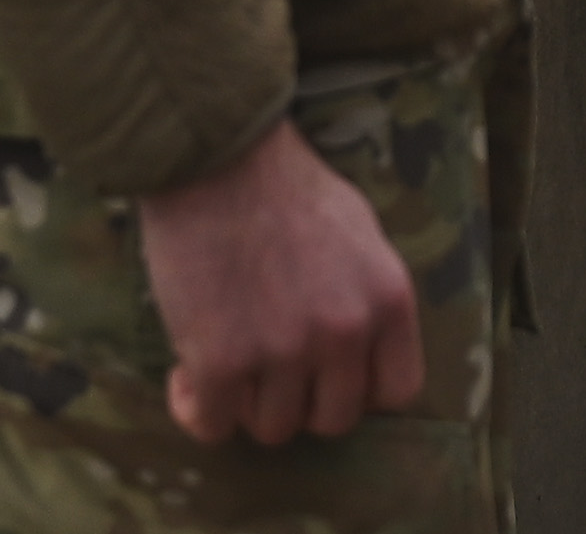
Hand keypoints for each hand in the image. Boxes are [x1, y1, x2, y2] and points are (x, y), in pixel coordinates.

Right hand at [140, 117, 424, 445]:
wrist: (217, 157)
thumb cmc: (285, 184)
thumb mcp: (360, 232)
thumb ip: (365, 295)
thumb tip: (359, 346)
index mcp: (388, 298)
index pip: (397, 391)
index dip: (359, 390)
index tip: (328, 375)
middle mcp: (345, 332)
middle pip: (332, 418)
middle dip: (300, 399)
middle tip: (270, 368)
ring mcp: (284, 350)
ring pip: (273, 427)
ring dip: (247, 403)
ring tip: (227, 360)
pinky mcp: (221, 362)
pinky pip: (212, 424)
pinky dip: (196, 408)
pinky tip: (188, 374)